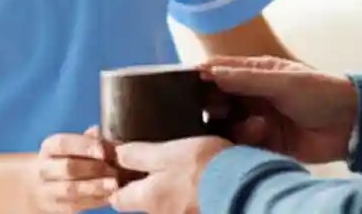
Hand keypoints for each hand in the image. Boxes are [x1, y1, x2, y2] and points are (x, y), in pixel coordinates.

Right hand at [30, 127, 118, 212]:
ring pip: (70, 190)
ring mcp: (49, 191)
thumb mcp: (75, 145)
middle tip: (113, 170)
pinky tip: (110, 196)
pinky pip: (77, 205)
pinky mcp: (58, 208)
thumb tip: (100, 132)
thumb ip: (89, 139)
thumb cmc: (68, 159)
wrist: (43, 185)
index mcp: (49, 148)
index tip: (103, 151)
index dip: (83, 146)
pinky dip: (96, 200)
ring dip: (95, 187)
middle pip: (66, 168)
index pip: (62, 144)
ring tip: (114, 185)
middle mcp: (45, 169)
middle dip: (92, 169)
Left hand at [109, 136, 231, 213]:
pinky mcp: (205, 212)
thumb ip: (140, 155)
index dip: (116, 185)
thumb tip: (117, 155)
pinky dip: (192, 193)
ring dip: (172, 189)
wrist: (246, 189)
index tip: (120, 169)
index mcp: (148, 198)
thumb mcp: (167, 153)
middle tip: (154, 162)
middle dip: (145, 187)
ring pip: (168, 203)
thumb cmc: (203, 168)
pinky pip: (189, 205)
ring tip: (182, 166)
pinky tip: (203, 176)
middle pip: (144, 203)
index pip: (117, 200)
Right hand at [202, 56, 357, 163]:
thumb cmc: (320, 92)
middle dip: (215, 105)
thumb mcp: (283, 81)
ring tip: (257, 126)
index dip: (205, 74)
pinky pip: (243, 144)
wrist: (350, 125)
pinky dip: (248, 141)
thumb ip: (246, 79)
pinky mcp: (266, 143)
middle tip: (219, 111)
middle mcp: (253, 96)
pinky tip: (263, 135)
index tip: (190, 81)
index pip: (223, 70)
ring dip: (237, 126)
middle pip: (220, 100)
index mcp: (257, 73)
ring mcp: (258, 119)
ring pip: (229, 125)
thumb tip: (210, 72)